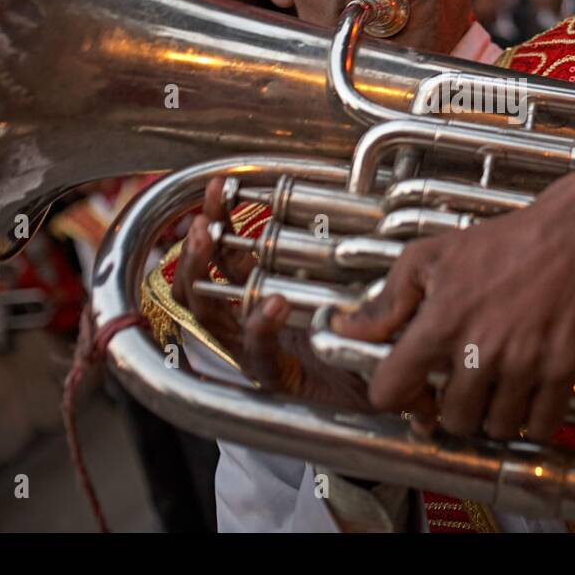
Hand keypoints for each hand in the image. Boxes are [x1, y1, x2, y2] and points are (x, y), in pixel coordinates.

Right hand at [170, 179, 369, 409]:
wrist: (380, 388)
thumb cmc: (355, 334)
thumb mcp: (335, 281)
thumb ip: (319, 251)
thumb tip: (317, 202)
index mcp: (256, 298)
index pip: (221, 257)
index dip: (213, 222)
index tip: (218, 185)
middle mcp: (247, 325)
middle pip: (197, 287)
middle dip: (193, 251)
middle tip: (203, 219)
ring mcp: (257, 354)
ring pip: (211, 318)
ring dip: (204, 279)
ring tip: (211, 242)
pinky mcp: (279, 379)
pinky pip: (259, 355)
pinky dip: (261, 328)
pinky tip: (272, 303)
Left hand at [332, 154, 574, 441]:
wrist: (574, 237)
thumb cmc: (501, 244)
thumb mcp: (429, 257)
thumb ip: (386, 300)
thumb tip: (346, 328)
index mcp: (440, 324)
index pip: (392, 392)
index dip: (397, 398)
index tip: (413, 391)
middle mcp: (480, 350)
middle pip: (451, 420)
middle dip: (451, 409)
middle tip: (461, 389)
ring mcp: (524, 364)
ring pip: (496, 428)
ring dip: (492, 417)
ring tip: (495, 390)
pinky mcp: (562, 371)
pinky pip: (541, 425)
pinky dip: (533, 420)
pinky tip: (528, 395)